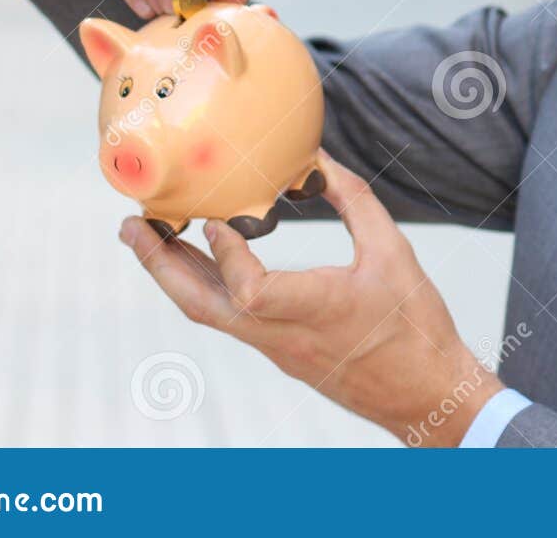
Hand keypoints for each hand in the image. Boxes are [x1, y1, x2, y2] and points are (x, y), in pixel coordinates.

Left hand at [117, 150, 504, 446]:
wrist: (425, 394)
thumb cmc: (415, 324)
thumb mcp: (395, 251)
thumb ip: (356, 202)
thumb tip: (317, 162)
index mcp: (317, 309)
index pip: (251, 291)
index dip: (226, 256)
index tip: (214, 220)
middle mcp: (285, 336)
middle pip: (202, 308)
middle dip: (160, 266)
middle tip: (131, 226)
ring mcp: (277, 350)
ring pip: (209, 315)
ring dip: (173, 275)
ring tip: (148, 236)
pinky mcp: (280, 354)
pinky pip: (228, 318)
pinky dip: (204, 286)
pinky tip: (199, 262)